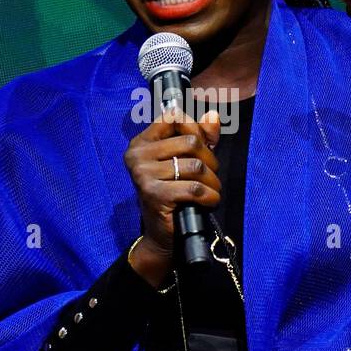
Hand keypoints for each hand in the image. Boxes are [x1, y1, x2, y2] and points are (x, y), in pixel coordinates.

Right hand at [123, 106, 222, 284]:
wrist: (162, 233)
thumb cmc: (174, 193)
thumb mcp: (185, 160)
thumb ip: (200, 136)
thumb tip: (213, 116)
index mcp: (141, 142)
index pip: (173, 117)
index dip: (196, 128)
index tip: (204, 145)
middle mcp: (137, 155)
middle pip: (190, 141)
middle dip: (209, 159)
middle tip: (210, 175)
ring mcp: (143, 175)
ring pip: (195, 166)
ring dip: (212, 181)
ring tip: (211, 190)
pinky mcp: (154, 195)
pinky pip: (195, 188)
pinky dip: (210, 196)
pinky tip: (209, 201)